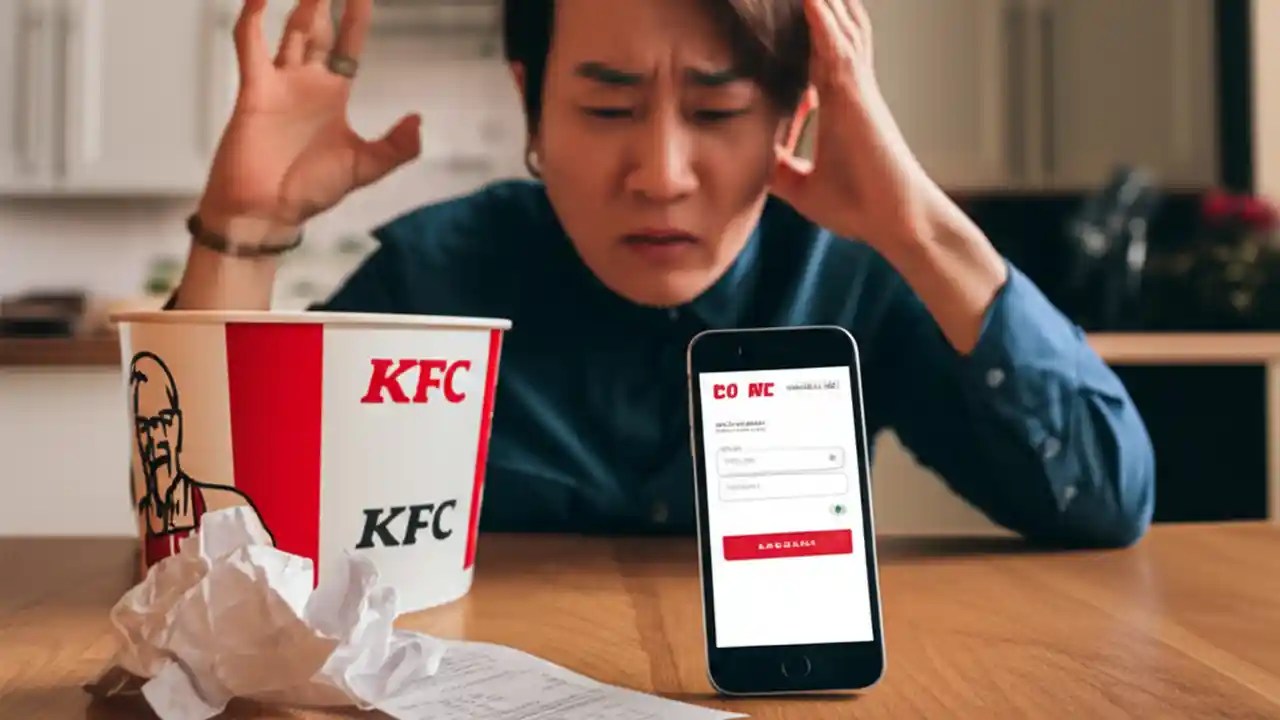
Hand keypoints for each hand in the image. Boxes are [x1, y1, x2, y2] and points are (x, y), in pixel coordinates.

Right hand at [197, 0, 421, 233]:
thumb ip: (396, 147)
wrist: (266, 212)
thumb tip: (418, 119)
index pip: (348, 46)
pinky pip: (249, 43)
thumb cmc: (310, 192)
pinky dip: (252, 16)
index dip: (356, 18)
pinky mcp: (253, 89)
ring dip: (301, 1)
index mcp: (332, 96)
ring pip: (290, 28)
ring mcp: (277, 82)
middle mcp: (305, 83)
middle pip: (319, 29)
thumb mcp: (364, 168)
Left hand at [769, 0, 945, 253]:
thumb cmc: (859, 207)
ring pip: (836, 27)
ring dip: (820, 1)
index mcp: (837, 103)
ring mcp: (855, 87)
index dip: (803, 26)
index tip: (781, 7)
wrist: (895, 221)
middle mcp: (848, 88)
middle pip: (830, 28)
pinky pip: (836, 47)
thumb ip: (779, 170)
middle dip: (815, 3)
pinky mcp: (856, 95)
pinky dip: (821, 19)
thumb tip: (756, 160)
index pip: (814, 53)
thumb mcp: (803, 189)